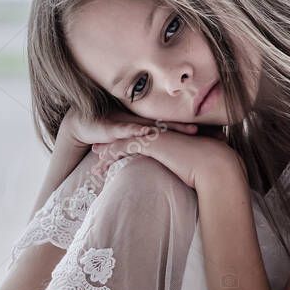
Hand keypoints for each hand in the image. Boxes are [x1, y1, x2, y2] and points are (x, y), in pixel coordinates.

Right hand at [60, 106, 198, 147]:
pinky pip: (125, 130)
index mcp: (145, 127)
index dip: (186, 131)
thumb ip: (147, 152)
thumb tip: (167, 166)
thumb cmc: (110, 135)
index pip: (170, 129)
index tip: (207, 134)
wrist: (83, 124)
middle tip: (200, 131)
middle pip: (164, 125)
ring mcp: (126, 124)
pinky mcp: (111, 129)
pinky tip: (146, 132)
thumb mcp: (130, 146)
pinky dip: (136, 131)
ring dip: (164, 128)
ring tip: (177, 131)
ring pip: (148, 126)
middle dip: (181, 128)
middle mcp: (138, 123)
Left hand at [90, 125, 238, 189]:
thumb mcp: (202, 164)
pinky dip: (109, 155)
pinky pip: (122, 148)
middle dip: (114, 142)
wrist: (216, 166)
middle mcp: (161, 133)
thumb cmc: (215, 168)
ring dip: (107, 150)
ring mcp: (155, 136)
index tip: (120, 148)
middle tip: (99, 149)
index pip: (146, 137)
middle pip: (131, 136)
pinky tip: (100, 165)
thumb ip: (195, 164)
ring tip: (95, 158)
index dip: (131, 142)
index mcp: (171, 136)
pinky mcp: (149, 144)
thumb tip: (199, 173)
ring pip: (123, 140)